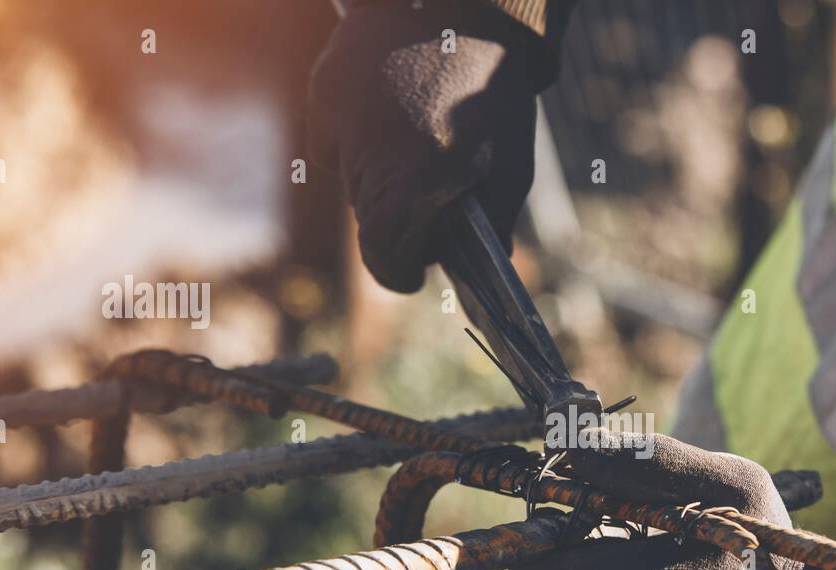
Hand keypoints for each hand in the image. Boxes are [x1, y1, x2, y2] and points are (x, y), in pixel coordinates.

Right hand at [308, 0, 537, 291]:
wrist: (472, 7)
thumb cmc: (498, 92)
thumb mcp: (511, 166)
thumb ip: (493, 225)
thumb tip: (480, 275)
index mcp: (412, 176)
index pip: (381, 251)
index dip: (397, 269)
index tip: (412, 275)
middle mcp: (366, 150)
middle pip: (369, 216)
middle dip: (399, 218)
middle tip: (431, 198)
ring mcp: (336, 115)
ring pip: (349, 178)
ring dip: (379, 177)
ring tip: (415, 146)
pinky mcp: (324, 88)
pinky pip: (333, 138)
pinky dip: (358, 139)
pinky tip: (390, 116)